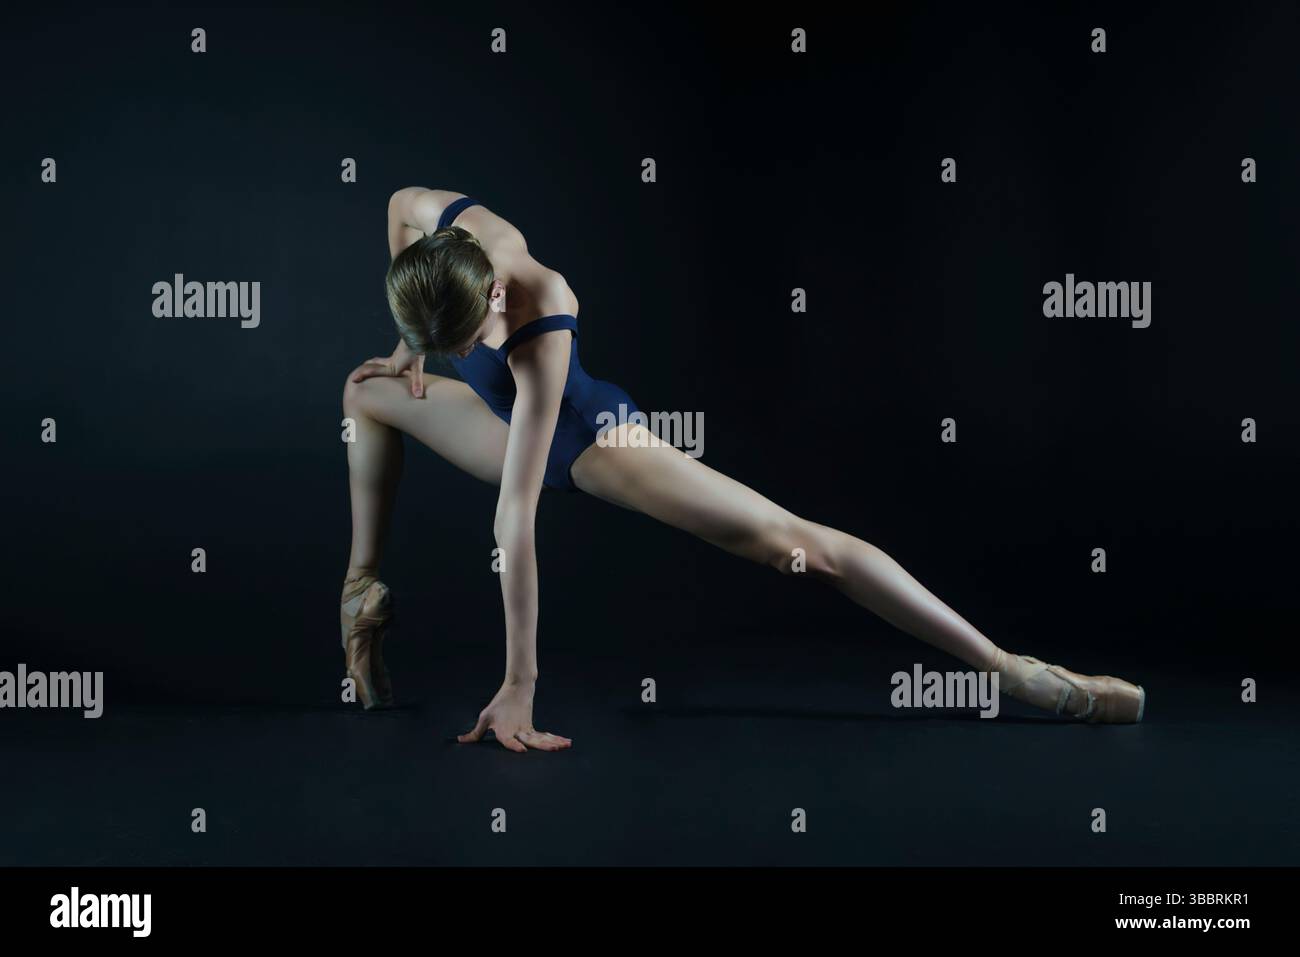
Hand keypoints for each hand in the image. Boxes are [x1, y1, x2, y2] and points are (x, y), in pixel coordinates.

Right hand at [350, 339, 425, 396]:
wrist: (417, 338)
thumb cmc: (417, 353)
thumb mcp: (417, 368)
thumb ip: (417, 382)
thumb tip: (418, 396)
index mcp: (391, 368)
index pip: (373, 371)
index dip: (362, 375)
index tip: (352, 379)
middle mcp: (388, 363)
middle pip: (370, 366)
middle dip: (361, 372)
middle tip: (352, 379)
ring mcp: (391, 359)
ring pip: (375, 363)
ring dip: (367, 367)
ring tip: (362, 372)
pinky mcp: (395, 357)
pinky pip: (381, 362)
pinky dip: (376, 364)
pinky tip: (378, 365)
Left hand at [457, 681, 571, 752]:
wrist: (517, 688)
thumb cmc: (499, 705)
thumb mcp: (485, 717)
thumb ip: (475, 733)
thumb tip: (461, 740)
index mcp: (504, 730)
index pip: (509, 740)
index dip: (515, 745)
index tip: (522, 750)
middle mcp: (518, 731)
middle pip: (533, 741)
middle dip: (545, 746)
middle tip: (555, 749)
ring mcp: (527, 729)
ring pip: (542, 738)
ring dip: (554, 742)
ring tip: (566, 745)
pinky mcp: (532, 728)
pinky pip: (544, 736)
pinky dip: (554, 739)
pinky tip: (564, 742)